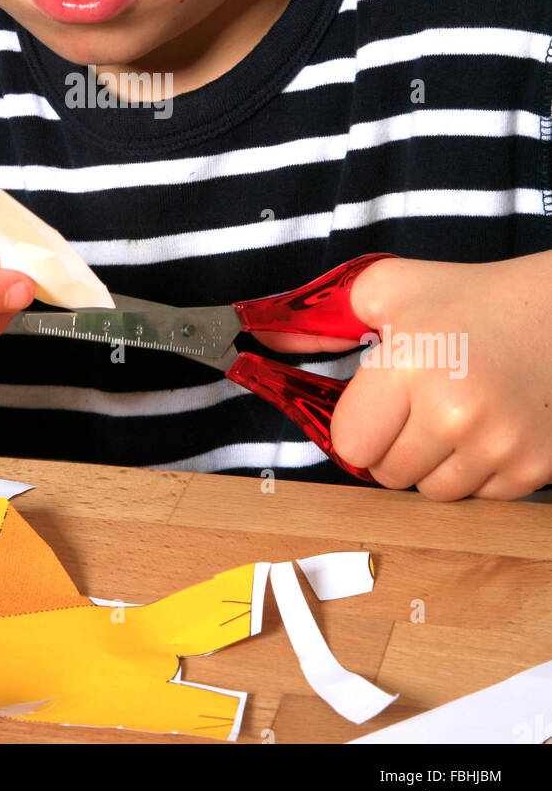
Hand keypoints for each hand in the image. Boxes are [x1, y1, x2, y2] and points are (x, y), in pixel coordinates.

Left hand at [252, 254, 551, 499]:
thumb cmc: (468, 299)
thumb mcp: (388, 290)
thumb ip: (321, 319)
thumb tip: (266, 344)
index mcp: (409, 364)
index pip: (351, 445)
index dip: (358, 426)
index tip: (376, 405)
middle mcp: (453, 411)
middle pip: (387, 476)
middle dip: (392, 446)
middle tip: (416, 407)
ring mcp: (497, 446)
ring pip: (431, 495)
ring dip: (432, 466)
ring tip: (452, 418)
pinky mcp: (533, 469)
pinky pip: (479, 500)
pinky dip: (477, 474)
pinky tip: (487, 430)